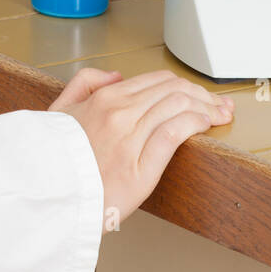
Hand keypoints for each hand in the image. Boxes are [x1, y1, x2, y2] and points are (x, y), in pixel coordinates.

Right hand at [49, 67, 233, 227]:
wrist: (50, 196)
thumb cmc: (56, 160)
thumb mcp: (60, 110)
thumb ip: (84, 82)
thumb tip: (116, 75)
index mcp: (103, 98)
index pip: (156, 80)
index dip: (184, 84)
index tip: (199, 93)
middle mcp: (119, 112)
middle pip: (173, 90)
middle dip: (202, 94)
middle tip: (219, 104)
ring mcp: (130, 137)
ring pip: (177, 106)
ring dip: (206, 106)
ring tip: (220, 114)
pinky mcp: (141, 166)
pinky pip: (174, 132)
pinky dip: (195, 122)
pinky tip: (206, 124)